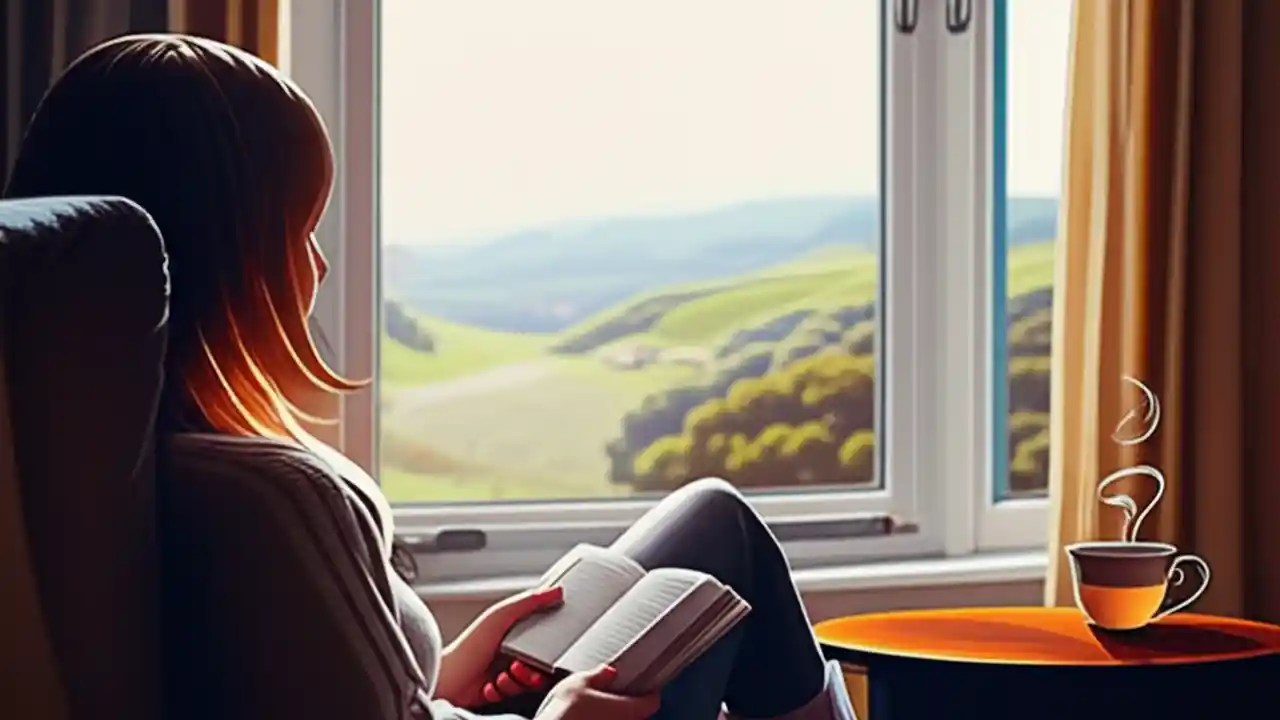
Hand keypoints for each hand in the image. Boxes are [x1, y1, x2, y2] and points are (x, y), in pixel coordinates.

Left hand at [435, 586, 563, 707]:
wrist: (447, 679)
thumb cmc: (468, 646)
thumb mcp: (501, 616)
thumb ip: (530, 601)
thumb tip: (557, 590)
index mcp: (511, 630)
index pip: (541, 638)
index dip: (547, 648)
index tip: (544, 651)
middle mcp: (508, 650)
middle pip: (537, 664)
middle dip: (530, 670)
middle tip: (517, 667)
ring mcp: (503, 671)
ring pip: (526, 682)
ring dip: (515, 682)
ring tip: (501, 677)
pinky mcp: (498, 690)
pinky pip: (513, 695)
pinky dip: (503, 692)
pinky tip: (490, 686)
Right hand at [535, 665, 660, 719]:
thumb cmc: (565, 712)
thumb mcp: (580, 682)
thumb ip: (598, 675)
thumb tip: (607, 671)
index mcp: (627, 709)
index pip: (652, 702)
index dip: (651, 692)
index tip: (649, 686)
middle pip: (638, 714)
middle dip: (630, 702)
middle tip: (620, 691)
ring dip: (614, 713)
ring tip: (600, 703)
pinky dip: (602, 719)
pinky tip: (588, 715)